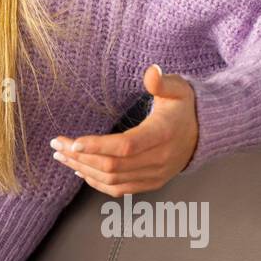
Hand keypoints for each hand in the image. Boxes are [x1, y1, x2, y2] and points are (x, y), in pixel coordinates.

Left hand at [51, 63, 199, 195]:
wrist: (203, 133)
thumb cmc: (184, 107)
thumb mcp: (178, 88)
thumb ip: (162, 82)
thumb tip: (151, 71)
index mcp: (163, 135)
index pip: (127, 146)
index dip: (99, 146)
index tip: (74, 141)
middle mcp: (159, 160)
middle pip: (114, 165)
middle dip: (81, 157)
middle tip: (57, 145)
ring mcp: (155, 175)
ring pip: (113, 180)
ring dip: (83, 169)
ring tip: (61, 156)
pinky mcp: (151, 183)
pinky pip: (120, 189)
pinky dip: (97, 182)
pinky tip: (79, 170)